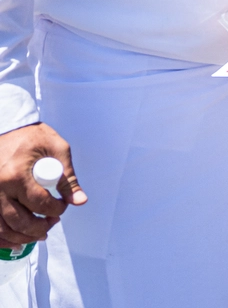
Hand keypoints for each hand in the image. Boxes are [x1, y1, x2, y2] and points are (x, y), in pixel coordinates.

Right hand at [0, 123, 85, 247]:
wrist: (8, 128)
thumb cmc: (33, 137)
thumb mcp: (57, 149)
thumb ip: (68, 177)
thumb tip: (80, 200)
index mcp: (16, 174)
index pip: (39, 203)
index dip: (56, 209)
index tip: (63, 206)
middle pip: (19, 221)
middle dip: (40, 228)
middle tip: (52, 223)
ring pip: (3, 228)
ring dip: (23, 236)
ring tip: (40, 232)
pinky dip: (4, 237)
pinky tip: (17, 239)